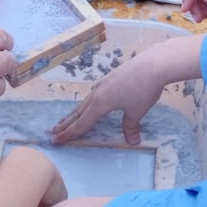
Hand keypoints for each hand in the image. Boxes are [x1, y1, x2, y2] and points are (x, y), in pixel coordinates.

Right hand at [50, 45, 183, 144]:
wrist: (153, 64)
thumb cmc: (143, 90)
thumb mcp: (136, 112)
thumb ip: (130, 127)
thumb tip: (132, 141)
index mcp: (99, 104)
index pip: (81, 123)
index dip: (68, 134)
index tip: (55, 141)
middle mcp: (97, 93)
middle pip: (78, 111)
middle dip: (66, 123)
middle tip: (53, 131)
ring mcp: (103, 83)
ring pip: (85, 101)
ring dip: (75, 112)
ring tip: (67, 118)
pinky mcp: (111, 77)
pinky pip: (94, 93)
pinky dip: (87, 102)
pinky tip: (91, 101)